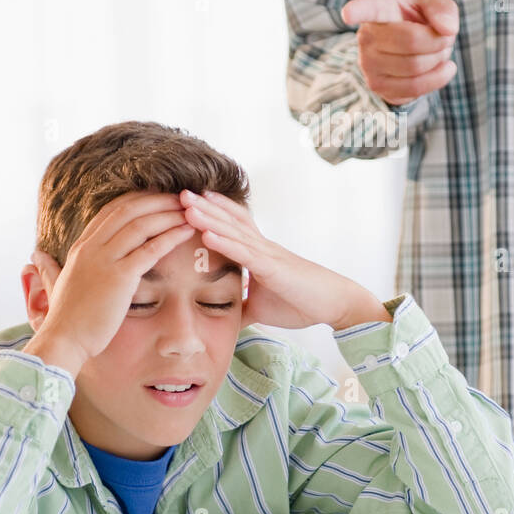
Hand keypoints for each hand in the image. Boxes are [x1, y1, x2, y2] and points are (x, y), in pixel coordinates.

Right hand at [25, 192, 198, 367]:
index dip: (138, 199)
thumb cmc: (65, 318)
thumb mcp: (55, 284)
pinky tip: (187, 232)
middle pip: (129, 210)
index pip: (112, 210)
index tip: (160, 196)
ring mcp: (105, 261)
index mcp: (81, 247)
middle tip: (181, 197)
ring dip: (169, 214)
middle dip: (158, 200)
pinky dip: (171, 236)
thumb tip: (35, 256)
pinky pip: (150, 249)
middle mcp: (91, 248)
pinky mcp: (119, 277)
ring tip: (191, 211)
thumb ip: (49, 267)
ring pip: (142, 225)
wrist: (64, 341)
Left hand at [180, 189, 389, 330]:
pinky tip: (206, 233)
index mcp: (259, 254)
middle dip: (204, 207)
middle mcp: (262, 248)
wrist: (334, 303)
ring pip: (233, 231)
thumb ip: (242, 308)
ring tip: (186, 205)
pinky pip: (244, 252)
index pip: (233, 226)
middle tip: (179, 192)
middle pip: (229, 221)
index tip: (190, 202)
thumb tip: (224, 320)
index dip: (214, 212)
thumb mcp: (262, 309)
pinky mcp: (272, 268)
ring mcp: (267, 255)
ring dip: (208, 217)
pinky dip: (224, 242)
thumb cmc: (301, 302)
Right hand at [340, 0, 458, 105]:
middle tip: (444, 38)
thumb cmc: (420, 23)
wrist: (414, 52)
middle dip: (438, 41)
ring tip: (438, 52)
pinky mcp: (377, 87)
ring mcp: (368, 64)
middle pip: (411, 40)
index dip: (358, 10)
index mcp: (379, 10)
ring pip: (415, 66)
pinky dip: (437, 78)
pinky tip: (443, 68)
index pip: (367, 9)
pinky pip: (414, 87)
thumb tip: (447, 29)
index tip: (348, 13)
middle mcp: (366, 36)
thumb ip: (443, 9)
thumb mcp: (432, 8)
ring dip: (439, 59)